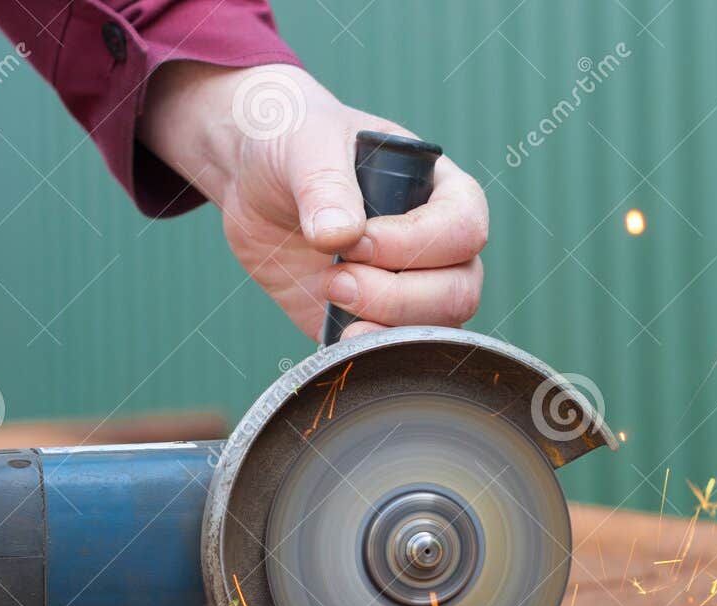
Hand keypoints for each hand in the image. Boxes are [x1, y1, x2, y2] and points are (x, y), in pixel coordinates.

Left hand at [140, 63, 487, 340]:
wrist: (253, 179)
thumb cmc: (295, 142)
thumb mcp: (306, 142)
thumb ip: (325, 183)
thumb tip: (339, 234)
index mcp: (440, 192)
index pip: (463, 231)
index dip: (416, 245)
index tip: (358, 239)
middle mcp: (435, 247)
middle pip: (458, 292)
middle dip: (398, 295)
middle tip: (339, 277)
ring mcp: (406, 288)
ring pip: (432, 330)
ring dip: (384, 324)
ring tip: (331, 292)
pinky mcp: (370, 320)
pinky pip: (388, 352)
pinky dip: (367, 352)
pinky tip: (337, 335)